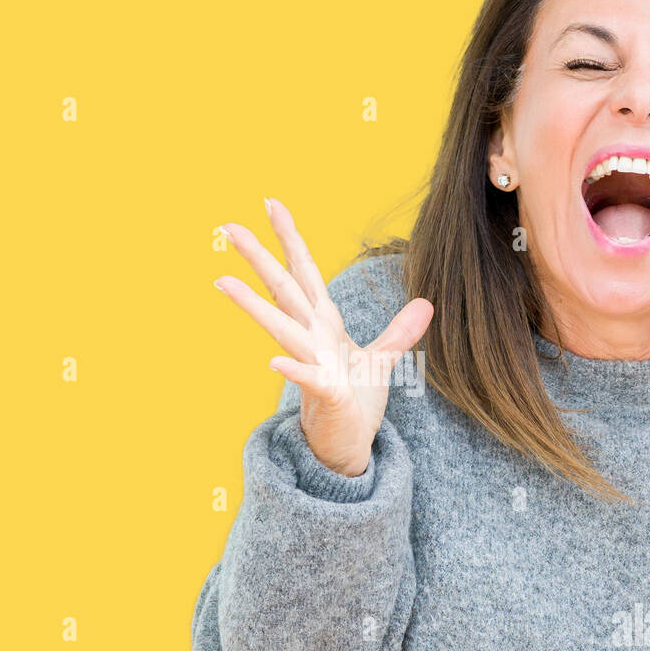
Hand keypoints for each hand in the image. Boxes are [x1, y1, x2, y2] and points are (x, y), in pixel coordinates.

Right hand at [214, 197, 432, 476]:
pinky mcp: (325, 394)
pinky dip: (293, 370)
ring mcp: (313, 364)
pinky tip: (273, 363)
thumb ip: (400, 331)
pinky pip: (308, 379)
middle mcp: (312, 338)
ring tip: (223, 281)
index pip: (304, 274)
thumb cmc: (356, 402)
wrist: (349, 446)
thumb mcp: (382, 360)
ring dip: (255, 306)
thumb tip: (426, 303)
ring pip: (283, 328)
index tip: (271, 204)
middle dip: (258, 258)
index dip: (290, 239)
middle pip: (283, 290)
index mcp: (323, 324)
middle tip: (228, 227)